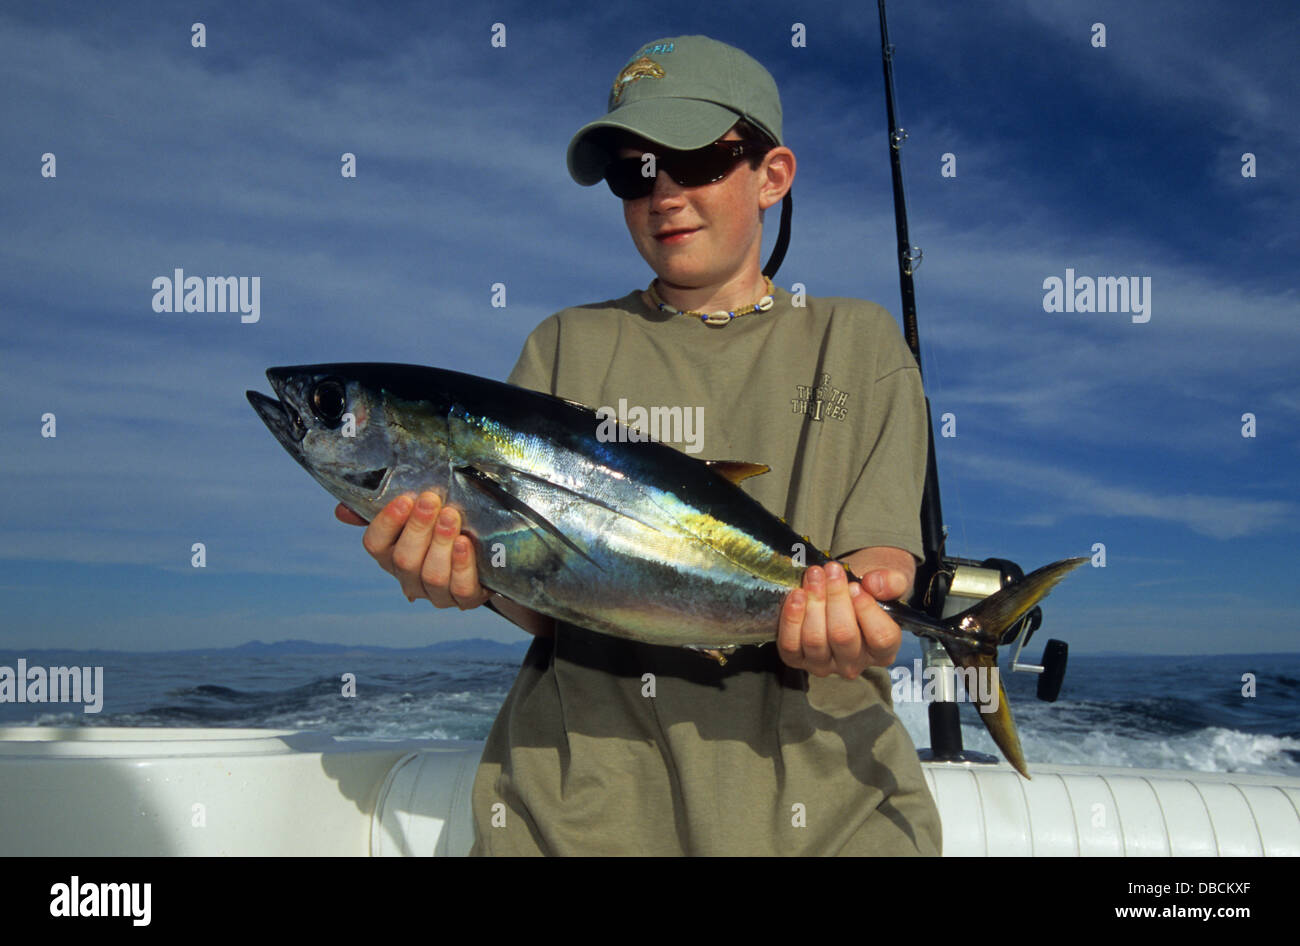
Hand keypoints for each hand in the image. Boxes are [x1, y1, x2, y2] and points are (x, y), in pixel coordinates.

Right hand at [335, 492, 490, 609]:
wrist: (488, 553)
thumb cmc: (444, 526)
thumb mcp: (418, 513)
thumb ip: (385, 507)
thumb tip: (341, 512)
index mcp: (390, 555)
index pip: (375, 544)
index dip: (387, 523)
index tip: (405, 499)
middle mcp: (409, 579)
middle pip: (404, 560)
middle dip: (418, 528)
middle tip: (431, 500)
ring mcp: (437, 594)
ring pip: (432, 576)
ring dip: (440, 543)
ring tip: (451, 516)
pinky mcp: (466, 600)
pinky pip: (461, 589)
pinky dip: (462, 565)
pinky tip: (465, 543)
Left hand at [777, 559, 908, 678]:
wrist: (841, 597)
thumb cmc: (867, 594)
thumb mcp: (888, 585)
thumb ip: (891, 583)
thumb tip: (872, 584)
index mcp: (883, 651)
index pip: (881, 638)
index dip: (867, 610)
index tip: (856, 586)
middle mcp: (853, 664)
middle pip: (843, 636)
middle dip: (835, 598)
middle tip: (831, 570)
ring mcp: (823, 665)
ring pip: (815, 640)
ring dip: (813, 603)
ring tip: (814, 576)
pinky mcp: (798, 660)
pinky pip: (791, 645)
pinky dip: (791, 619)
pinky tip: (797, 595)